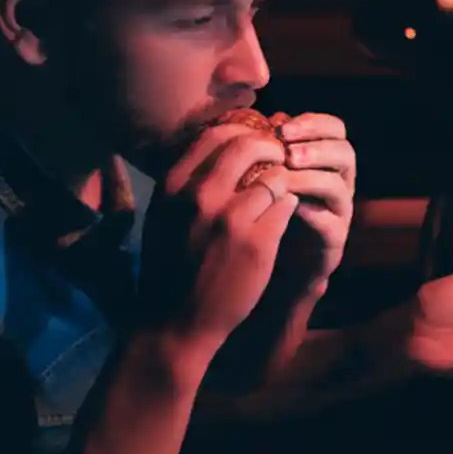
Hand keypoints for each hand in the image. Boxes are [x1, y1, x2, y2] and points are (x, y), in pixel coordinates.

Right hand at [156, 124, 300, 355]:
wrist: (174, 322)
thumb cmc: (170, 267)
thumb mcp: (162, 215)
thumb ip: (185, 181)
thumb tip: (216, 144)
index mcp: (174, 185)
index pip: (215, 133)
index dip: (242, 131)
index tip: (254, 140)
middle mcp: (200, 196)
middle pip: (248, 145)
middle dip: (270, 147)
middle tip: (279, 157)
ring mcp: (230, 219)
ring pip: (274, 176)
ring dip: (284, 179)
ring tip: (283, 190)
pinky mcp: (258, 243)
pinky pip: (286, 206)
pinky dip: (290, 206)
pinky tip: (284, 216)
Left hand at [269, 112, 355, 293]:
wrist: (282, 260)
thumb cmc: (274, 206)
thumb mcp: (273, 171)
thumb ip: (274, 147)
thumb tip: (264, 118)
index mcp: (328, 160)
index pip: (335, 129)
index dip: (313, 123)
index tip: (283, 127)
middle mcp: (341, 182)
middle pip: (344, 152)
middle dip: (316, 148)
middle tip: (288, 152)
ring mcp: (340, 212)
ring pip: (338, 186)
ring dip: (311, 177)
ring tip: (286, 175)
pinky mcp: (333, 240)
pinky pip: (329, 223)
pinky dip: (309, 212)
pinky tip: (287, 206)